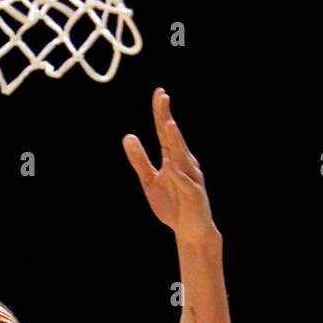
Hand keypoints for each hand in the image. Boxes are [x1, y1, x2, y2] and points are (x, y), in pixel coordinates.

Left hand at [123, 88, 218, 244]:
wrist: (190, 229)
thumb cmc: (173, 204)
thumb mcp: (149, 181)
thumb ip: (139, 160)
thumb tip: (128, 136)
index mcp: (173, 158)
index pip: (165, 131)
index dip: (161, 113)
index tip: (158, 93)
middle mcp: (184, 163)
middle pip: (174, 137)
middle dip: (167, 118)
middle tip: (162, 97)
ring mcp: (191, 177)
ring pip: (182, 156)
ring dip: (175, 141)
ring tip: (168, 125)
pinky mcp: (194, 193)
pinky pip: (185, 182)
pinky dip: (178, 175)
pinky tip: (171, 167)